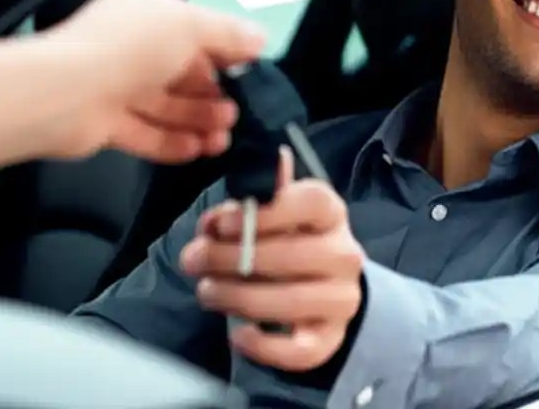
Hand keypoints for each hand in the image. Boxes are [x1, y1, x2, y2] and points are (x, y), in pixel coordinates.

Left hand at [42, 0, 264, 162]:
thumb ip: (229, 33)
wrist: (63, 95)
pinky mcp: (105, 122)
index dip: (224, 52)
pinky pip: (146, 133)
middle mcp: (129, 46)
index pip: (193, 31)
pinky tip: (197, 150)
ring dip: (197, 121)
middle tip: (236, 113)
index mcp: (145, 12)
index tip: (249, 73)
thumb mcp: (190, 26)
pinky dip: (172, 143)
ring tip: (222, 137)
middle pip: (181, 73)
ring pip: (165, 106)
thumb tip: (260, 37)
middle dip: (212, 94)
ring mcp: (115, 85)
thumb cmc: (126, 49)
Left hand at [179, 148, 365, 371]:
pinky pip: (299, 350)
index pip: (311, 201)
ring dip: (237, 298)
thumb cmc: (284, 241)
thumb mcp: (270, 213)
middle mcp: (344, 254)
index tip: (221, 223)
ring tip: (206, 291)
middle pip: (292, 255)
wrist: (317, 288)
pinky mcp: (330, 339)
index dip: (265, 212)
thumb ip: (252, 198)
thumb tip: (241, 188)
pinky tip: (238, 334)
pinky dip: (264, 346)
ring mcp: (341, 299)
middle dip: (230, 258)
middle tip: (193, 259)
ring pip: (290, 302)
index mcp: (330, 212)